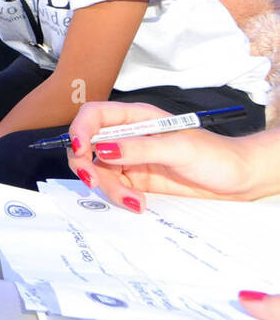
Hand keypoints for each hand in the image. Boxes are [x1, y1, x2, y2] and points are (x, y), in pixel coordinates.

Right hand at [65, 102, 270, 211]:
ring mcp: (129, 159)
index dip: (80, 129)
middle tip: (94, 180)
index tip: (81, 149)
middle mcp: (127, 137)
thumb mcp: (179, 149)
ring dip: (108, 188)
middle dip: (85, 164)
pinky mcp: (134, 181)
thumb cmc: (217, 156)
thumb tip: (103, 149)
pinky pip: (112, 188)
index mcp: (136, 118)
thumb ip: (140, 148)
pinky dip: (119, 198)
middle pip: (86, 145)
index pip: (94, 115)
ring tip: (133, 200)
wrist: (238, 180)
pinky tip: (138, 203)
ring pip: (97, 171)